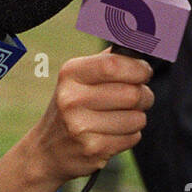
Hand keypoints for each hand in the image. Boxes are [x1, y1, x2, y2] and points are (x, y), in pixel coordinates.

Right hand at [24, 49, 153, 184]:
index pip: (113, 65)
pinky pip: (133, 138)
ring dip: (138, 118)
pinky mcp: (93, 150)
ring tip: (122, 117)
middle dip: (144, 95)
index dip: (138, 68)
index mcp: (71, 74)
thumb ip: (108, 60)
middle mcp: (72, 99)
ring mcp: (81, 127)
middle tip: (139, 97)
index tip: (144, 72)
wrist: (47, 150)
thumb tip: (140, 41)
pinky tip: (113, 133)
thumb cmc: (73, 106)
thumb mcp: (80, 78)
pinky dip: (130, 135)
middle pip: (132, 94)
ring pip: (137, 118)